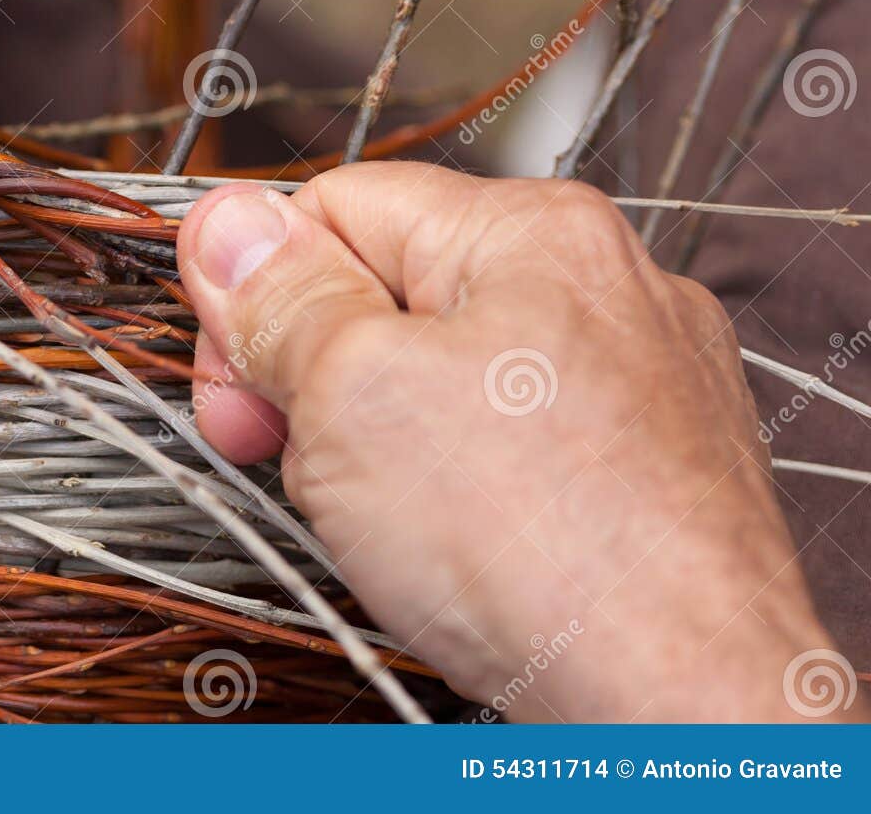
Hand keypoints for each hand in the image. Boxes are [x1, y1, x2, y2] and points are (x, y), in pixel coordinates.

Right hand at [178, 161, 859, 721]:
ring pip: (440, 383)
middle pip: (388, 297)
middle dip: (321, 383)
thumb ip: (280, 295)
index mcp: (529, 230)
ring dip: (381, 450)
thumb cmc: (544, 547)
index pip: (336, 207)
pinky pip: (505, 450)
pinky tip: (456, 551)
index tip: (239, 388)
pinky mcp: (647, 464)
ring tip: (394, 526)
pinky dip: (457, 493)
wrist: (683, 701)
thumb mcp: (353, 394)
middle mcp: (600, 285)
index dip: (263, 295)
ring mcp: (635, 378)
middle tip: (301, 462)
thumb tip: (224, 221)